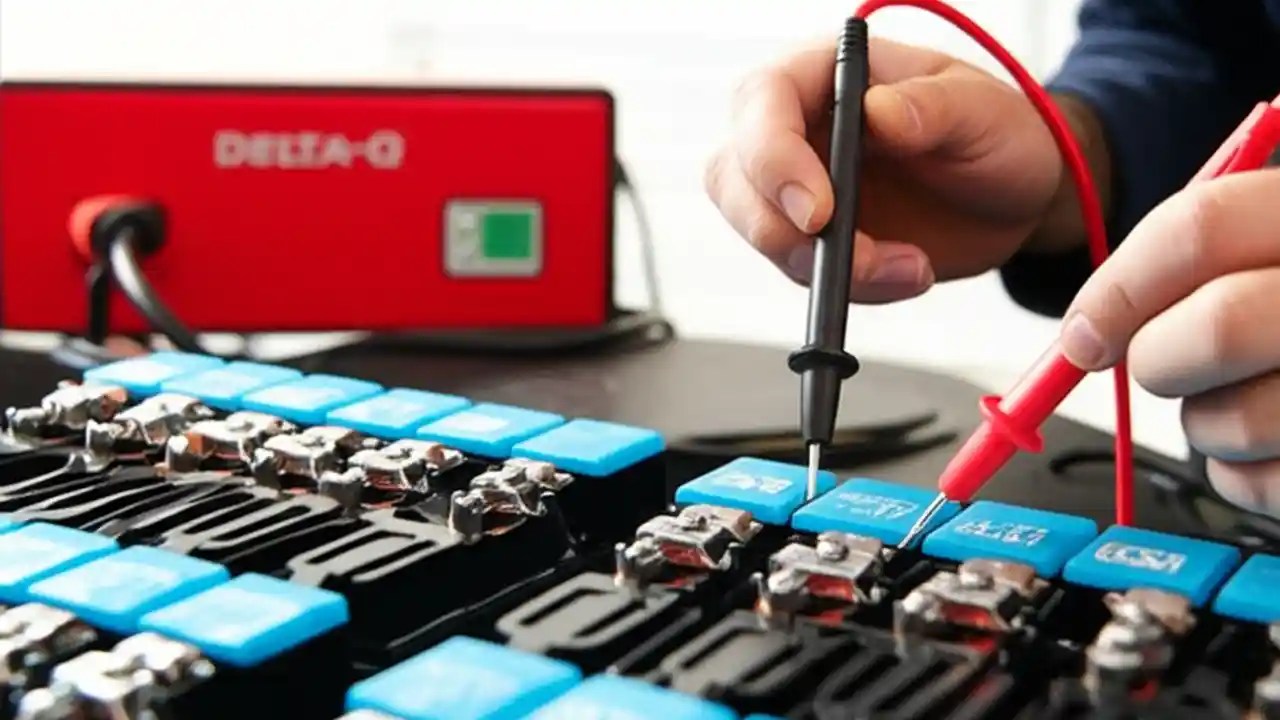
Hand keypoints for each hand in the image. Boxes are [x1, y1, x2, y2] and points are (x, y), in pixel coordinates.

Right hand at [704, 37, 1064, 302]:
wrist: (1012, 199)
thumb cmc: (997, 135)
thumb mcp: (982, 112)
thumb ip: (931, 108)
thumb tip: (878, 112)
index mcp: (824, 74)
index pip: (762, 103)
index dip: (773, 159)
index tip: (819, 211)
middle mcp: (794, 127)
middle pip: (734, 176)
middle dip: (781, 229)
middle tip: (851, 258)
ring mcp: (794, 187)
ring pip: (759, 232)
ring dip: (824, 267)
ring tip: (909, 268)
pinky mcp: (808, 239)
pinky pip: (801, 272)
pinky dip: (850, 287)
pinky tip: (907, 272)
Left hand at [1060, 170, 1279, 515]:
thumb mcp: (1263, 246)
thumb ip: (1190, 262)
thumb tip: (1084, 335)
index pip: (1198, 230)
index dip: (1117, 288)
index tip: (1085, 332)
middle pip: (1215, 327)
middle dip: (1156, 360)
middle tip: (1163, 365)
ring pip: (1228, 423)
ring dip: (1204, 424)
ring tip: (1246, 400)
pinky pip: (1253, 485)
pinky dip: (1241, 473)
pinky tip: (1273, 444)